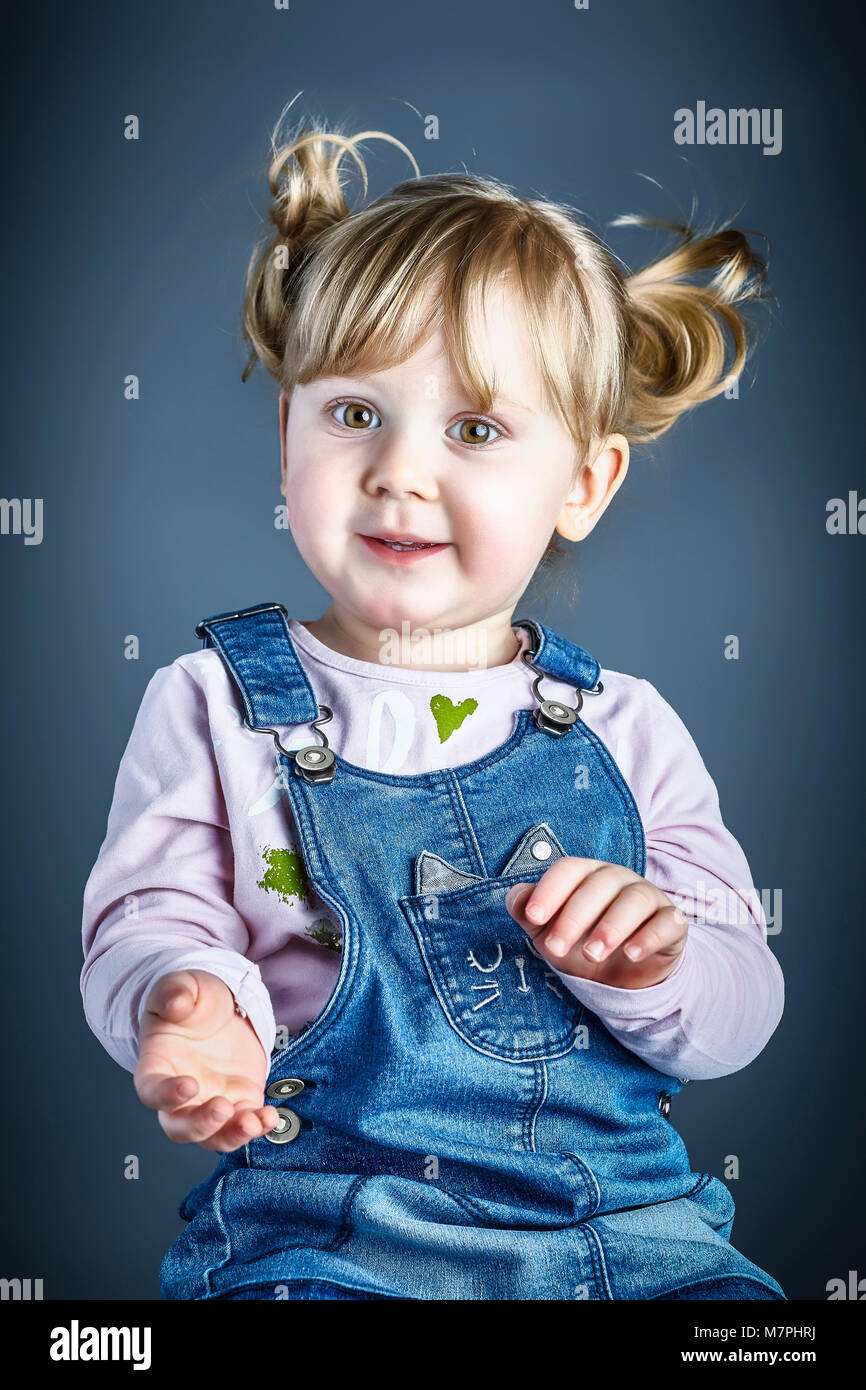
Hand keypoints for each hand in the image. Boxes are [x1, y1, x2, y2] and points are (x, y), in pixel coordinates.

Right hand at [134, 970, 279, 1150]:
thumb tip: (175, 1004)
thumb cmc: (192, 1001)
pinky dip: (258, 1125)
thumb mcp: (182, 985)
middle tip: (222, 1108)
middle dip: (201, 1125)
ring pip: (214, 1135)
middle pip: (180, 1127)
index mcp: (157, 1066)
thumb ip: (175, 993)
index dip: (166, 1095)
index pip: (151, 1091)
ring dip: (232, 1134)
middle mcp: (180, 1095)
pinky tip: (270, 1116)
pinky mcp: (239, 1101)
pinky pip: (244, 1122)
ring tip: (254, 1122)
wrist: (219, 1008)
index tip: (188, 1086)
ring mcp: (210, 1101)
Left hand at [505, 858, 688, 987]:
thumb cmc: (583, 943)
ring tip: (592, 953)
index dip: (550, 890)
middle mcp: (619, 879)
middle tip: (556, 948)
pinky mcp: (672, 922)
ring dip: (611, 926)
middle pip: (599, 885)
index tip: (534, 918)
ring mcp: (649, 898)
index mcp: (587, 875)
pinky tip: (631, 953)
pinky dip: (650, 936)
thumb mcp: (550, 933)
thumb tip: (516, 897)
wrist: (626, 976)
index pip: (569, 870)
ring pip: (634, 900)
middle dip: (574, 916)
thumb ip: (530, 913)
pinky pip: (667, 921)